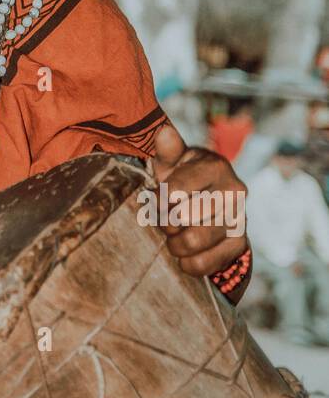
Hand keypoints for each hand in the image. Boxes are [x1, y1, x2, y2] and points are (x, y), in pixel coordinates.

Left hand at [150, 123, 248, 278]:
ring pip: (194, 241)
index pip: (175, 190)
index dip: (159, 200)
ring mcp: (240, 218)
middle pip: (183, 217)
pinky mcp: (239, 243)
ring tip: (173, 237)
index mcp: (216, 166)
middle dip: (165, 222)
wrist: (209, 203)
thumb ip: (167, 149)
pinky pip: (207, 263)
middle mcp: (234, 191)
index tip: (157, 201)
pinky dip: (188, 263)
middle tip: (164, 221)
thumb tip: (163, 134)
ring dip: (175, 243)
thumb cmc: (183, 178)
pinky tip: (184, 255)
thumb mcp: (172, 161)